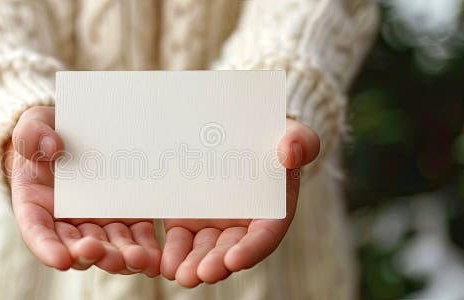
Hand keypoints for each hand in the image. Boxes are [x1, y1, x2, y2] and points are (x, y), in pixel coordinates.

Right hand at [5, 106, 160, 275]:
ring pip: (109, 248)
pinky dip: (145, 250)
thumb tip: (53, 147)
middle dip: (89, 255)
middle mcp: (67, 222)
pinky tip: (154, 258)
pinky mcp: (127, 217)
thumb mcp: (34, 124)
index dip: (47, 248)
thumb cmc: (50, 130)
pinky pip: (135, 239)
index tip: (60, 260)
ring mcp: (99, 222)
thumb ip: (32, 134)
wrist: (82, 129)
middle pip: (76, 247)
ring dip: (121, 258)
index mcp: (37, 205)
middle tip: (99, 254)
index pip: (38, 232)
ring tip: (136, 259)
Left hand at [160, 119, 319, 286]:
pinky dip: (172, 253)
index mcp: (272, 211)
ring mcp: (214, 224)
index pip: (264, 236)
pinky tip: (163, 265)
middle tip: (201, 274)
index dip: (252, 249)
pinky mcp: (188, 219)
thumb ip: (300, 141)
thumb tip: (289, 153)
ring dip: (192, 265)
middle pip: (230, 250)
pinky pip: (180, 240)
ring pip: (203, 251)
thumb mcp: (291, 132)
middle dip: (217, 264)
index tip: (235, 260)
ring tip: (179, 275)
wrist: (237, 130)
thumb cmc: (270, 134)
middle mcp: (242, 225)